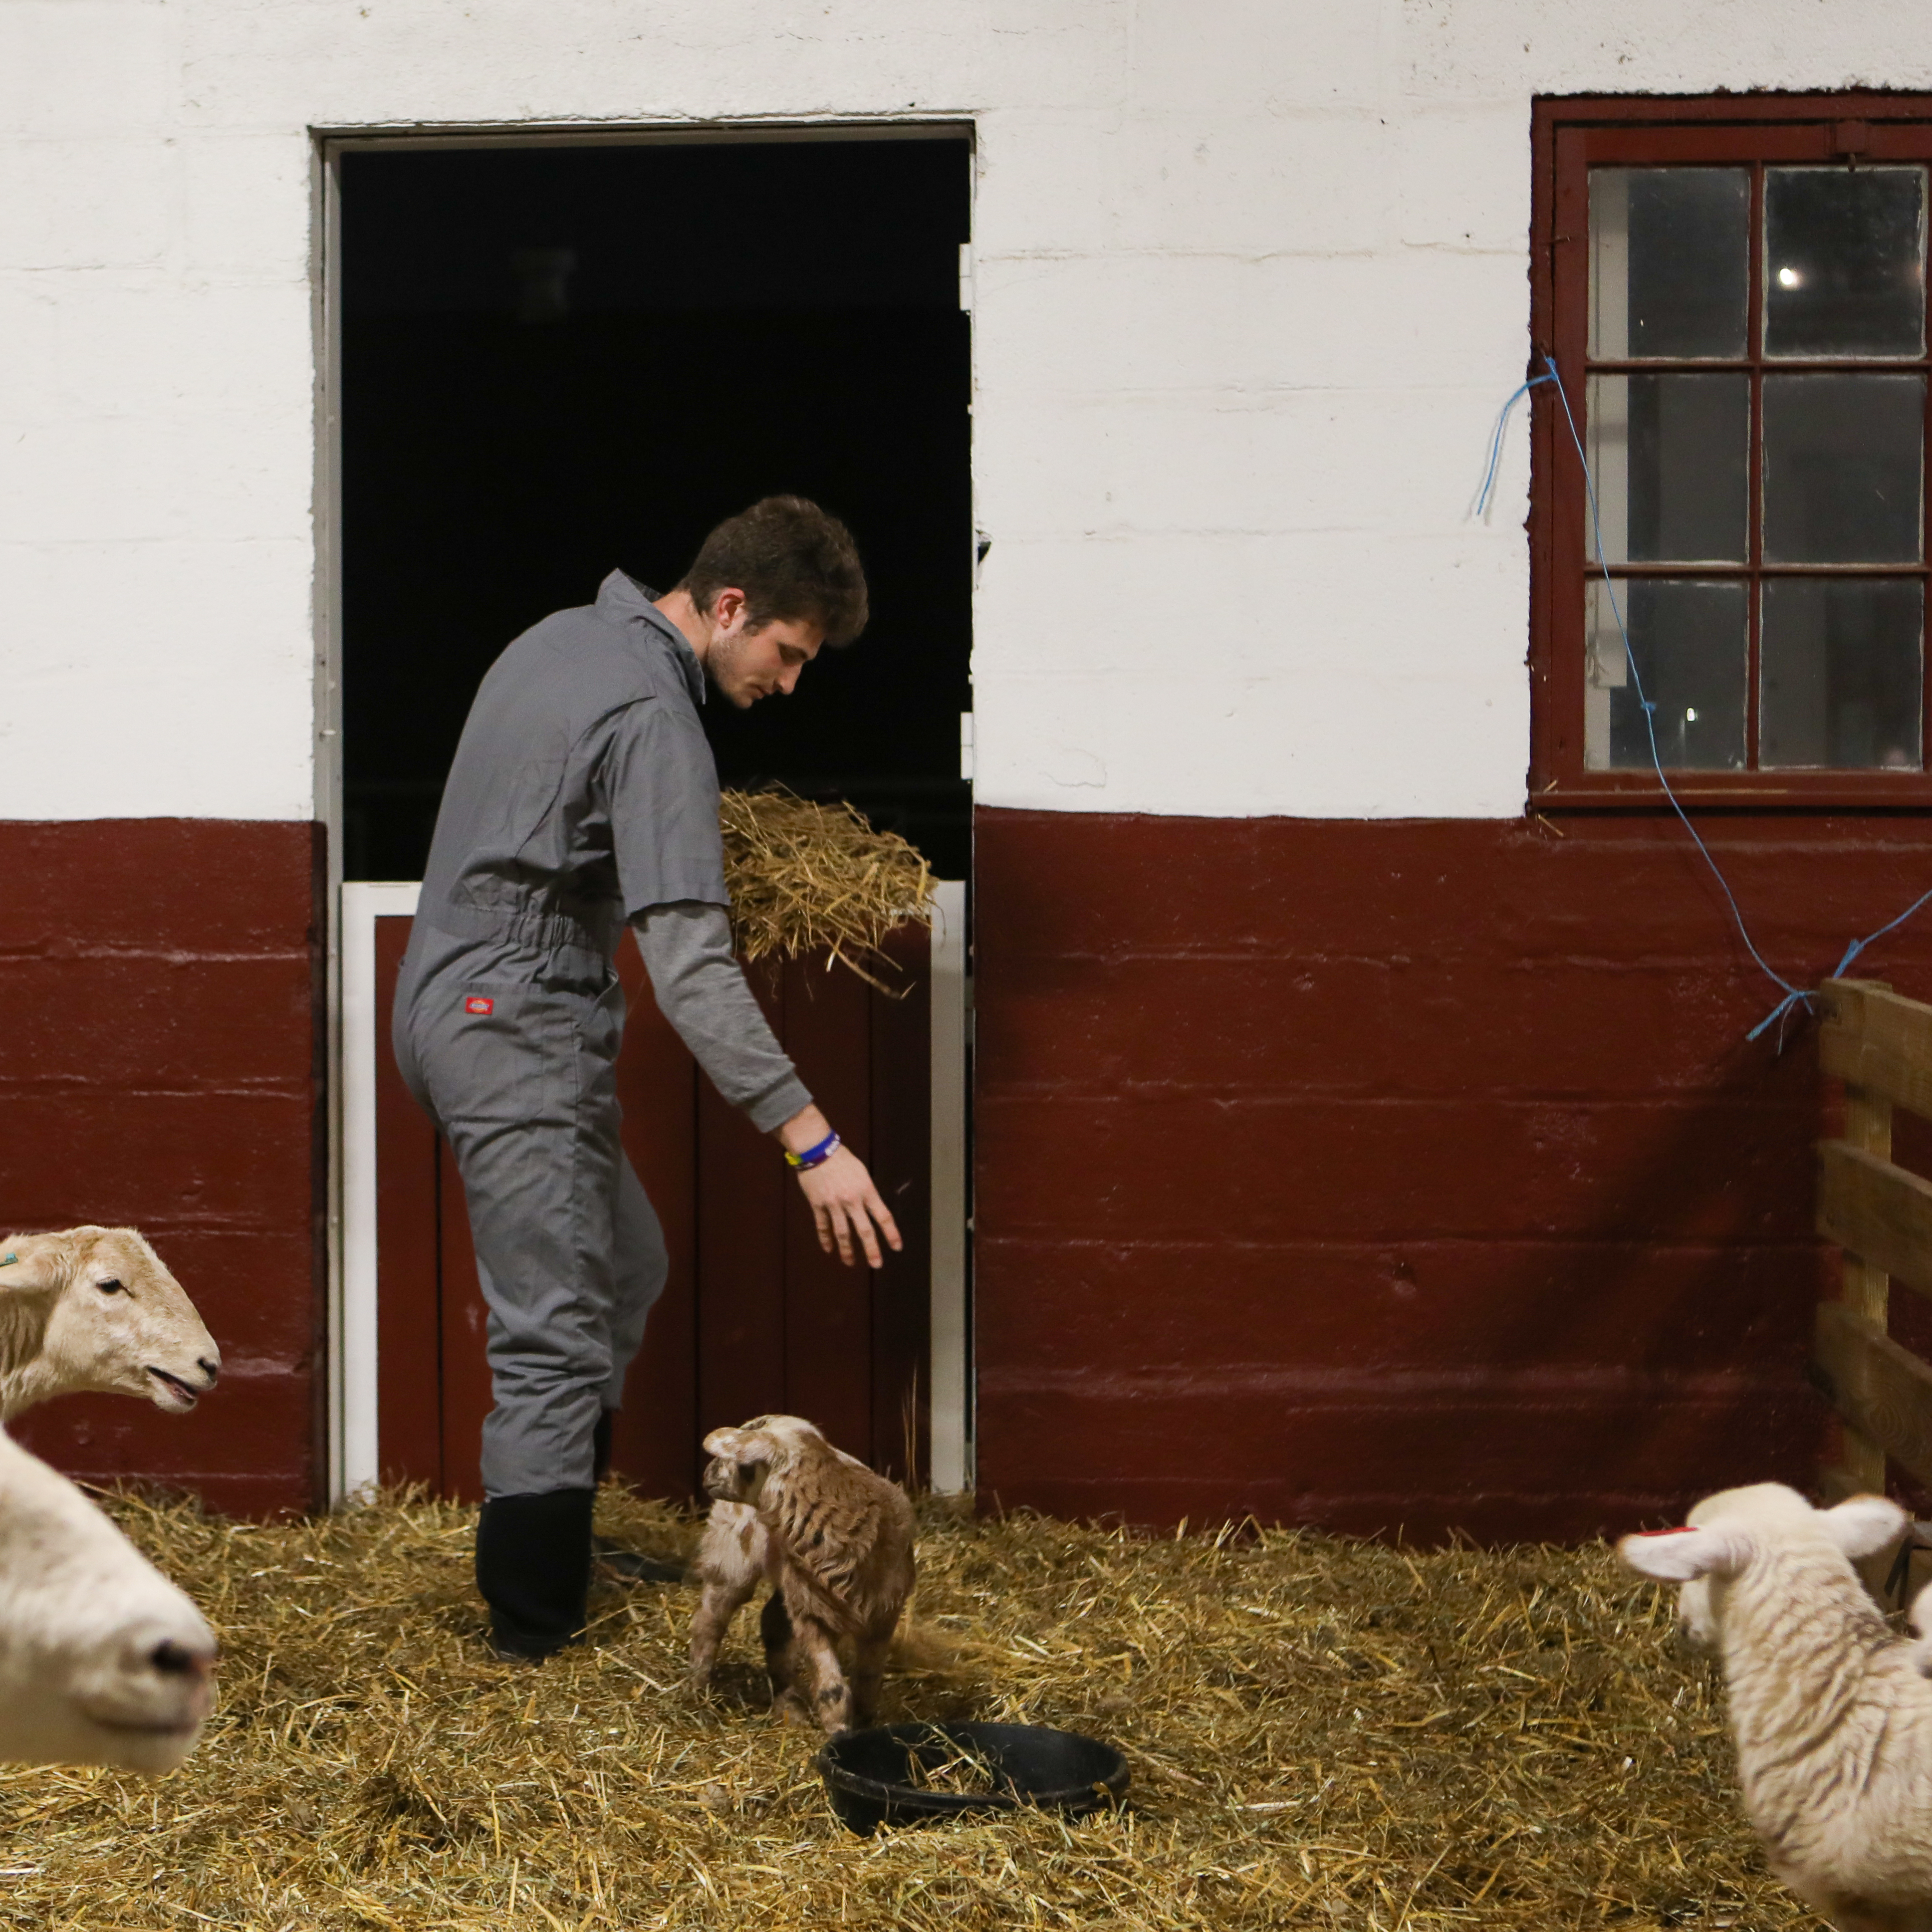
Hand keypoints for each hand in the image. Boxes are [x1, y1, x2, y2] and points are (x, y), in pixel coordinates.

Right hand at [795, 1145, 902, 1268]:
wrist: (817, 1150)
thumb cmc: (842, 1159)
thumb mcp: (862, 1172)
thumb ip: (867, 1191)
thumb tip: (872, 1208)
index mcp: (867, 1191)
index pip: (883, 1216)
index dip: (891, 1233)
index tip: (897, 1247)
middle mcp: (852, 1200)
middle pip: (864, 1230)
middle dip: (871, 1250)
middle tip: (877, 1264)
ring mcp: (834, 1204)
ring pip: (842, 1232)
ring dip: (847, 1250)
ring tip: (850, 1263)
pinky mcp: (818, 1205)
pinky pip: (823, 1226)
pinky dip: (825, 1238)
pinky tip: (829, 1249)